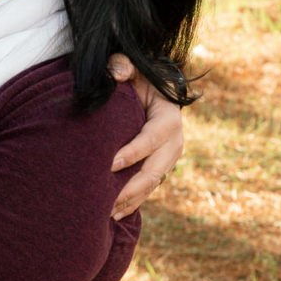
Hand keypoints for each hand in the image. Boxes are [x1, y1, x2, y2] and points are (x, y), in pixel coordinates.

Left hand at [107, 56, 183, 219]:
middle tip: (106, 200)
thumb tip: (115, 72)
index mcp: (169, 117)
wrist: (153, 92)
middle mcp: (174, 141)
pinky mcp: (160, 168)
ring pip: (152, 184)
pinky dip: (133, 202)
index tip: (111, 163)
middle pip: (154, 169)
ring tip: (106, 213)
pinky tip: (114, 215)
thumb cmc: (139, 78)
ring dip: (130, 200)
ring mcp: (169, 158)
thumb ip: (122, 65)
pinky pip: (148, 189)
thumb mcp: (134, 66)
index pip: (153, 137)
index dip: (134, 151)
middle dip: (131, 187)